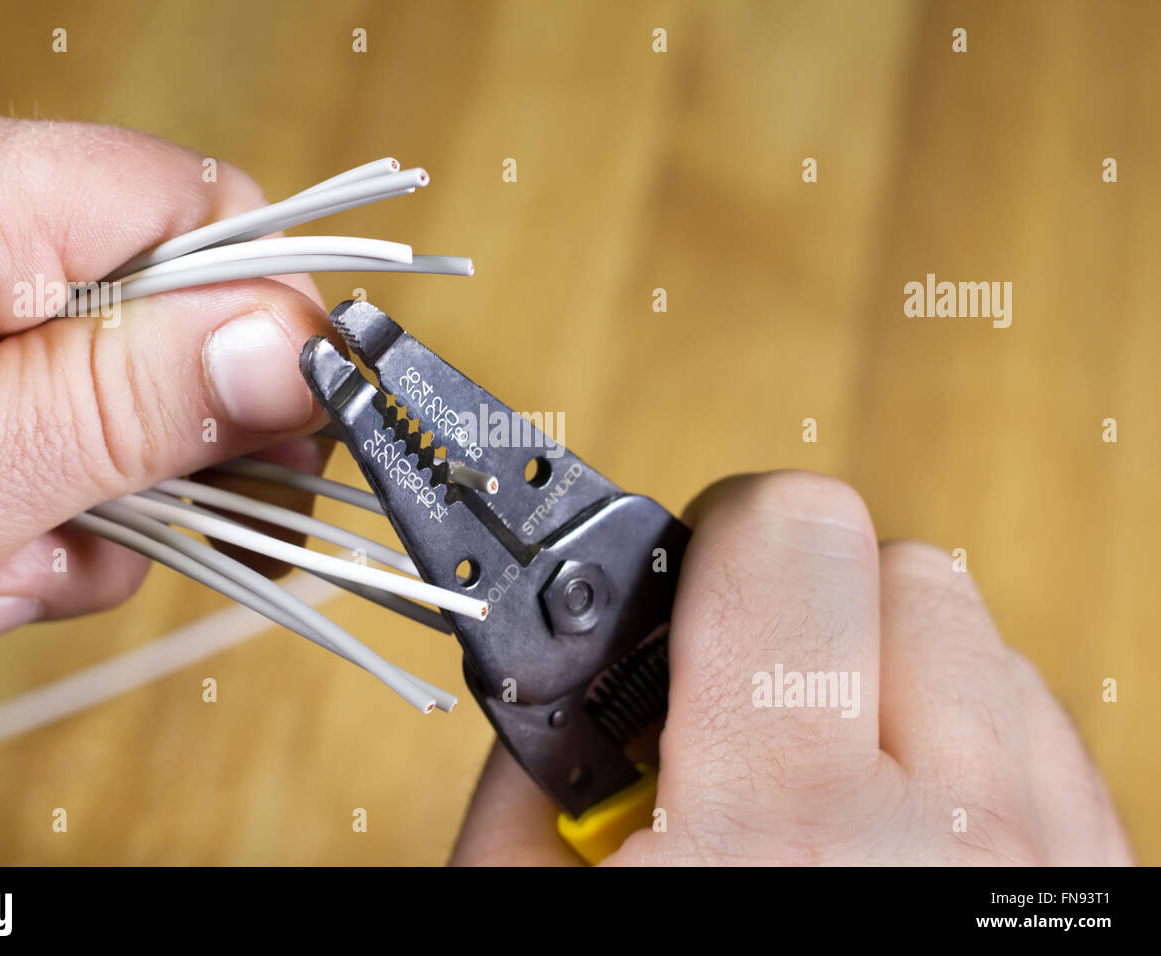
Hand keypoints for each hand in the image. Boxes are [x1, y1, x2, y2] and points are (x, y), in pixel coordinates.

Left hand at [0, 87, 329, 667]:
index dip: (266, 322)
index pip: (195, 206)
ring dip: (72, 507)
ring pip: (93, 385)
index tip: (288, 436)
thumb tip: (292, 348)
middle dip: (149, 451)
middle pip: (153, 309)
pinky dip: (12, 507)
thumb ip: (120, 406)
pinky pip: (20, 412)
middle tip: (93, 540)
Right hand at [452, 471, 1131, 864]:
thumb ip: (531, 778)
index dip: (719, 541)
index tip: (686, 586)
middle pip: (901, 569)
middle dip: (803, 607)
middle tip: (741, 695)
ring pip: (977, 644)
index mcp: (779, 836)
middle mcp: (951, 841)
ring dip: (885, 674)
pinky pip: (1035, 731)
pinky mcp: (1098, 886)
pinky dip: (957, 745)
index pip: (789, 538)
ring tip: (819, 776)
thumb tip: (562, 667)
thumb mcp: (534, 917)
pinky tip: (894, 823)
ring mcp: (1052, 867)